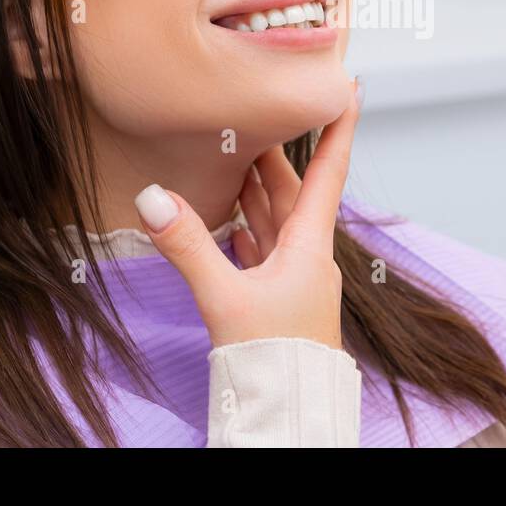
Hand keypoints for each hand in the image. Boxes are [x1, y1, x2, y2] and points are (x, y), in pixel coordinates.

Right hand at [134, 78, 360, 349]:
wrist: (287, 416)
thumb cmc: (272, 360)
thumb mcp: (224, 298)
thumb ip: (188, 246)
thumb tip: (153, 197)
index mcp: (310, 246)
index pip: (329, 172)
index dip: (340, 128)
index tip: (352, 89)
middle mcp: (308, 257)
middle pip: (294, 192)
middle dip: (277, 153)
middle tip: (262, 113)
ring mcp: (294, 280)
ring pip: (277, 220)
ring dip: (258, 189)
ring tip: (238, 155)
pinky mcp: (277, 301)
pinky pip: (264, 250)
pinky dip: (249, 228)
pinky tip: (234, 221)